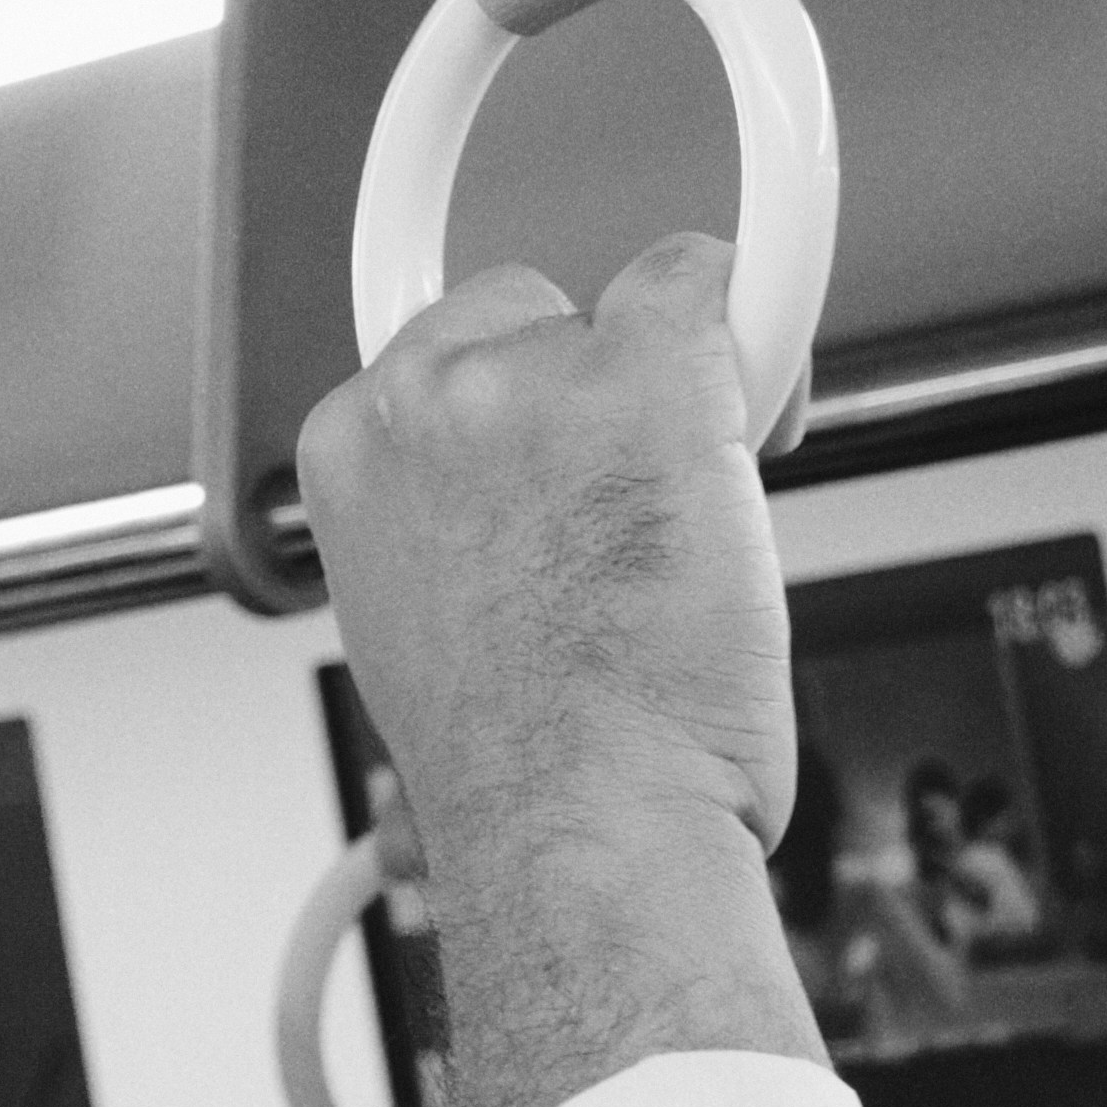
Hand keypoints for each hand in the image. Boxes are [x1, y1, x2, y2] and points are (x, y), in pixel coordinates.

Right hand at [299, 230, 795, 852]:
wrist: (579, 825)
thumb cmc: (522, 776)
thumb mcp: (422, 625)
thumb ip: (451, 522)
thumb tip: (525, 493)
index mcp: (350, 454)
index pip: (435, 361)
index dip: (512, 416)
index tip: (555, 458)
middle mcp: (421, 399)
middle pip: (525, 320)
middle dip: (584, 400)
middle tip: (630, 517)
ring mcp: (531, 382)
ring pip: (622, 321)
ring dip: (668, 406)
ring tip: (683, 537)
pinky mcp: (646, 376)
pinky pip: (702, 281)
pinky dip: (751, 337)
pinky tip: (757, 427)